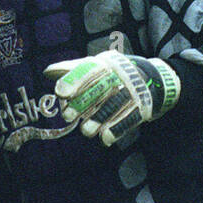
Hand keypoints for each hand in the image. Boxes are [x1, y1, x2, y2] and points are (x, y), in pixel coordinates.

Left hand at [43, 51, 180, 146]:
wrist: (155, 80)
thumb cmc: (116, 74)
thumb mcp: (97, 67)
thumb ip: (73, 71)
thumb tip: (47, 72)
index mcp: (106, 63)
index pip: (89, 69)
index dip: (74, 79)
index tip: (60, 92)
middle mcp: (120, 75)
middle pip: (100, 87)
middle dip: (83, 102)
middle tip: (68, 116)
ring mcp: (134, 91)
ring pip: (114, 105)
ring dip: (99, 119)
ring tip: (86, 131)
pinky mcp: (143, 107)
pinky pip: (130, 118)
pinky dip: (117, 129)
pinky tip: (104, 139)